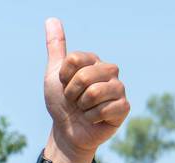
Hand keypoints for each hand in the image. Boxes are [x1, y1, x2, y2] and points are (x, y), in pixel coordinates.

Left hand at [43, 18, 129, 162]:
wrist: (67, 131)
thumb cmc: (62, 103)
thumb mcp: (54, 74)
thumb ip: (56, 48)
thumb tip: (51, 19)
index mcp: (94, 61)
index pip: (74, 60)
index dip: (63, 77)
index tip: (64, 85)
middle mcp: (109, 71)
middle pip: (85, 76)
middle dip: (71, 93)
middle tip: (74, 101)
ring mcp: (119, 89)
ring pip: (95, 92)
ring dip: (82, 106)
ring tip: (84, 109)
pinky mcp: (123, 108)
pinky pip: (105, 109)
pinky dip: (92, 118)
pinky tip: (94, 119)